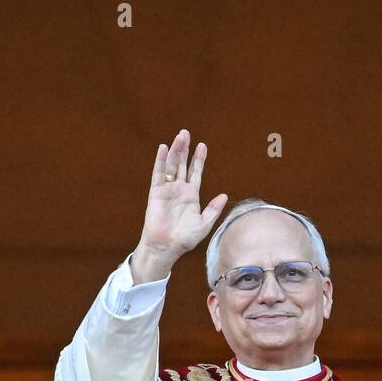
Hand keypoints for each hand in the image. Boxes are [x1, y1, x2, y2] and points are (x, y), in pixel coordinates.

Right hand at [130, 128, 227, 283]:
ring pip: (172, 165)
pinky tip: (164, 148)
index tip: (202, 146)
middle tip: (186, 133)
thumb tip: (225, 195)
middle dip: (185, 149)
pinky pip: (159, 173)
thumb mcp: (204, 224)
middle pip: (183, 164)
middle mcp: (179, 190)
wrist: (167, 247)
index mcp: (191, 196)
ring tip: (180, 136)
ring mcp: (167, 189)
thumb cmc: (185, 238)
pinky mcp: (156, 192)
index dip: (199, 159)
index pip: (196, 173)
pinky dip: (161, 161)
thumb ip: (213, 209)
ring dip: (176, 150)